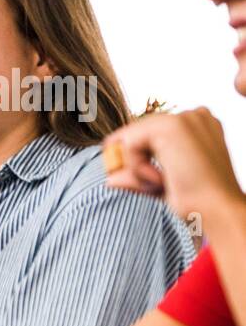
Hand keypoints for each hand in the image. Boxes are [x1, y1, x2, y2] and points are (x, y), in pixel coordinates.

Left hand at [104, 107, 245, 224]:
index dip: (136, 159)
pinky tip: (161, 178)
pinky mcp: (171, 126)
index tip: (155, 181)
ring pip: (129, 138)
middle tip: (159, 184)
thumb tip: (110, 179)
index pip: (146, 134)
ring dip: (137, 167)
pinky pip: (129, 143)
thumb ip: (136, 178)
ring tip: (162, 181)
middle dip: (135, 164)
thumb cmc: (196, 202)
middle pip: (134, 133)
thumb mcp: (161, 186)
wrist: (216, 210)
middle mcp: (193, 116)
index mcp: (196, 126)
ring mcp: (183, 117)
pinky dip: (136, 167)